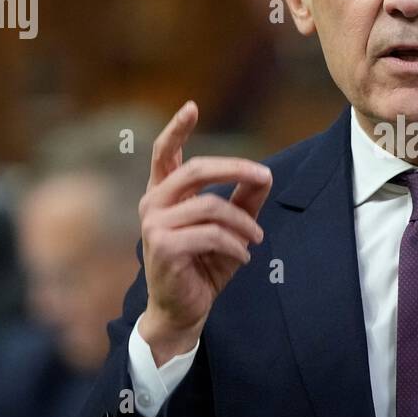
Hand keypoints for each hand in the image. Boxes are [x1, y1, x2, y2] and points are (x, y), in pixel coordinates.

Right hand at [137, 101, 271, 364]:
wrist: (182, 310)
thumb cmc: (202, 266)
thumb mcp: (229, 230)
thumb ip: (243, 202)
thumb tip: (265, 176)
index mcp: (163, 194)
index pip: (165, 153)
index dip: (177, 128)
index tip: (192, 106)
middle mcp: (153, 204)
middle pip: (197, 170)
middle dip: (236, 168)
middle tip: (265, 176)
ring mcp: (154, 224)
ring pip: (212, 206)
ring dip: (243, 223)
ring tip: (255, 240)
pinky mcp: (163, 246)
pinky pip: (211, 233)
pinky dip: (235, 244)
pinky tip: (242, 257)